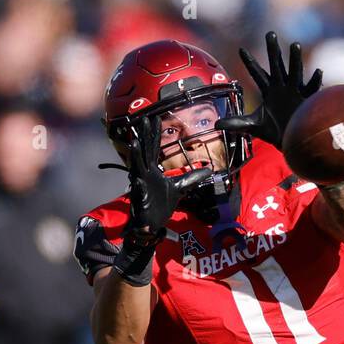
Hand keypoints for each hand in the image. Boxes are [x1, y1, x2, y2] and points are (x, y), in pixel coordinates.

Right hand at [127, 113, 210, 234]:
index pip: (154, 148)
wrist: (151, 224)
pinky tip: (136, 178)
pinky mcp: (140, 198)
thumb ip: (191, 178)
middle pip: (145, 151)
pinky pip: (137, 190)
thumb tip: (208, 171)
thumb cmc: (161, 205)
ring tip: (135, 141)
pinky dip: (136, 184)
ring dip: (136, 155)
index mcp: (152, 170)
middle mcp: (144, 174)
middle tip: (144, 120)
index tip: (155, 119)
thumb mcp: (179, 188)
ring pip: (136, 167)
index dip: (155, 134)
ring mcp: (141, 184)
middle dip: (144, 136)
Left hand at [217, 30, 321, 148]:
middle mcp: (282, 87)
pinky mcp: (307, 100)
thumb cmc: (276, 131)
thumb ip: (237, 123)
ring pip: (295, 72)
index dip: (250, 63)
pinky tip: (318, 71)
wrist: (294, 141)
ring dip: (295, 59)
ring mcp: (296, 92)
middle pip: (276, 66)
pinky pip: (312, 88)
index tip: (241, 50)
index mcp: (269, 91)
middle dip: (273, 50)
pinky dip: (315, 80)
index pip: (257, 74)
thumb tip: (216, 125)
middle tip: (270, 34)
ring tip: (294, 44)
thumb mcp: (254, 126)